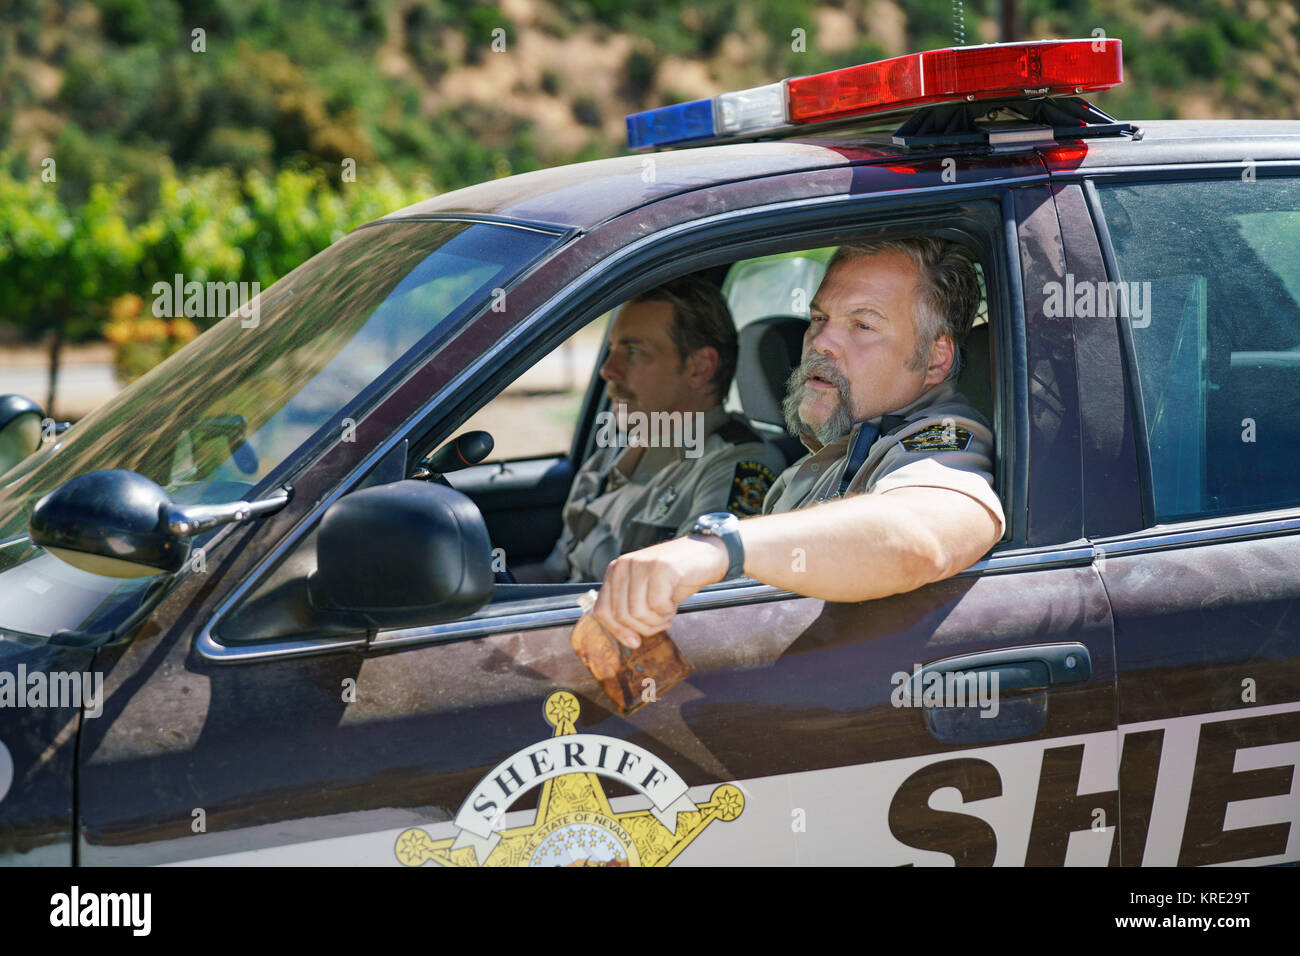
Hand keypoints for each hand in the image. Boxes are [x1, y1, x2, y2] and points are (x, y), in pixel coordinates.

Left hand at [592, 534, 729, 648]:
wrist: (707, 553)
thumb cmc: (676, 577)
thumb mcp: (646, 593)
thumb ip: (630, 609)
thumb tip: (626, 640)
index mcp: (615, 571)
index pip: (602, 611)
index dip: (617, 632)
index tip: (635, 642)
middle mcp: (624, 565)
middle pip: (621, 615)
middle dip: (643, 628)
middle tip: (661, 623)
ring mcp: (641, 564)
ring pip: (638, 612)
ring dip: (657, 621)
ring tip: (668, 611)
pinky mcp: (661, 567)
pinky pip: (657, 604)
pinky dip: (668, 611)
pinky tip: (674, 603)